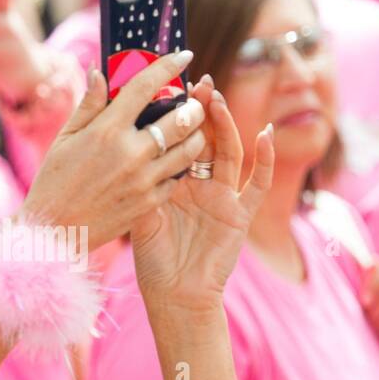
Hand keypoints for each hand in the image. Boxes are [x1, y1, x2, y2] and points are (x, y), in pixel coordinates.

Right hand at [20, 50, 207, 249]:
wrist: (53, 232)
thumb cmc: (54, 182)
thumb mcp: (65, 138)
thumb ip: (89, 104)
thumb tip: (100, 71)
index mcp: (107, 130)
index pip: (145, 87)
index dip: (168, 66)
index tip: (184, 55)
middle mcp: (130, 152)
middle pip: (180, 118)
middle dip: (194, 105)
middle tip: (195, 101)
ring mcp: (143, 180)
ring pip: (189, 149)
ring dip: (196, 135)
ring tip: (193, 129)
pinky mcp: (150, 203)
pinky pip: (178, 178)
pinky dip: (181, 166)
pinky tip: (177, 160)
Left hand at [131, 75, 274, 315]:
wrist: (175, 297)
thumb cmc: (153, 262)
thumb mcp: (138, 216)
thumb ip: (134, 181)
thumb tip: (114, 144)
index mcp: (174, 182)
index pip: (178, 139)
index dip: (177, 115)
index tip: (170, 87)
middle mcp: (200, 185)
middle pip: (205, 139)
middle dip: (202, 111)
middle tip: (198, 82)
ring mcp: (223, 197)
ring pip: (228, 152)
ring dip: (226, 125)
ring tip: (217, 99)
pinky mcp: (241, 214)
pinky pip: (256, 184)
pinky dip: (264, 160)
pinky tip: (265, 134)